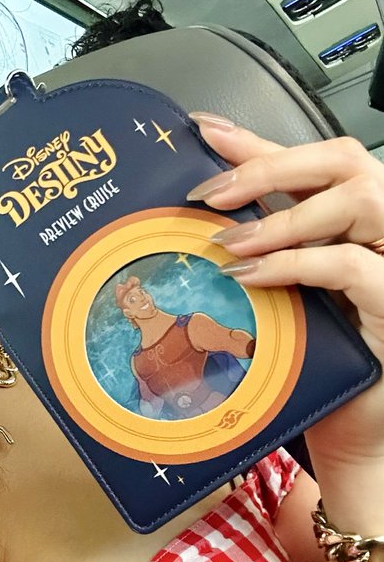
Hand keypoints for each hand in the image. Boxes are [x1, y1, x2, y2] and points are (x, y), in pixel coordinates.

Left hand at [188, 114, 383, 467]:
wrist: (353, 431)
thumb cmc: (317, 364)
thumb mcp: (282, 293)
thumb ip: (261, 248)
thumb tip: (202, 214)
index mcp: (358, 223)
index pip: (315, 161)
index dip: (260, 141)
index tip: (204, 130)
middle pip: (345, 161)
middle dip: (270, 166)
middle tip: (210, 193)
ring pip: (358, 198)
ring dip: (283, 215)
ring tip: (229, 242)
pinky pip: (350, 265)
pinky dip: (297, 263)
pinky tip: (252, 275)